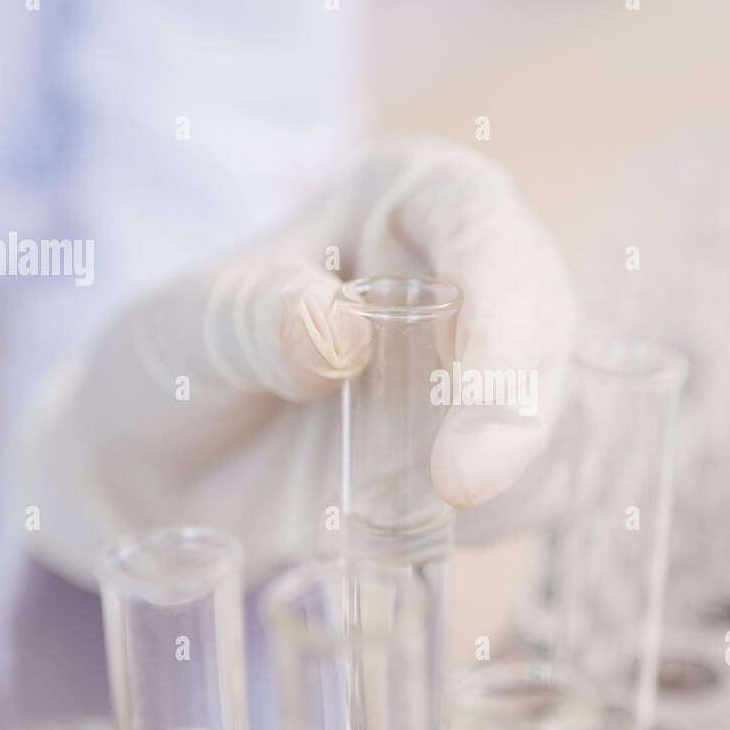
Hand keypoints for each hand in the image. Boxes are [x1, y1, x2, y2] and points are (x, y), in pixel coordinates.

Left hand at [16, 140, 575, 587]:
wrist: (167, 474)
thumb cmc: (176, 370)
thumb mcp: (185, 330)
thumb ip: (254, 318)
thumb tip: (337, 329)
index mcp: (403, 203)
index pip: (478, 222)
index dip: (495, 298)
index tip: (467, 384)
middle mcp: (465, 274)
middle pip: (542, 316)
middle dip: (518, 402)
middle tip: (457, 487)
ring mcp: (488, 366)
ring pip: (562, 403)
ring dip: (520, 467)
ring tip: (422, 511)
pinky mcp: (494, 449)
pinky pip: (541, 480)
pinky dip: (505, 512)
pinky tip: (429, 526)